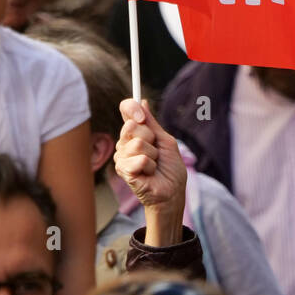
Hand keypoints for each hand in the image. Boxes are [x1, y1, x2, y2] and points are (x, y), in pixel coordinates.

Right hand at [115, 98, 187, 245]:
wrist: (172, 192)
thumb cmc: (170, 169)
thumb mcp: (165, 141)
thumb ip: (152, 123)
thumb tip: (142, 101)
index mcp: (136, 132)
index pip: (126, 110)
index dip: (132, 108)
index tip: (142, 116)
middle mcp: (125, 142)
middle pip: (131, 126)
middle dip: (150, 138)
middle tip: (156, 151)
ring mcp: (122, 157)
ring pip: (137, 144)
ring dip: (153, 155)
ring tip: (154, 165)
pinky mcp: (123, 170)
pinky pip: (139, 160)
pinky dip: (150, 166)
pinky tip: (149, 173)